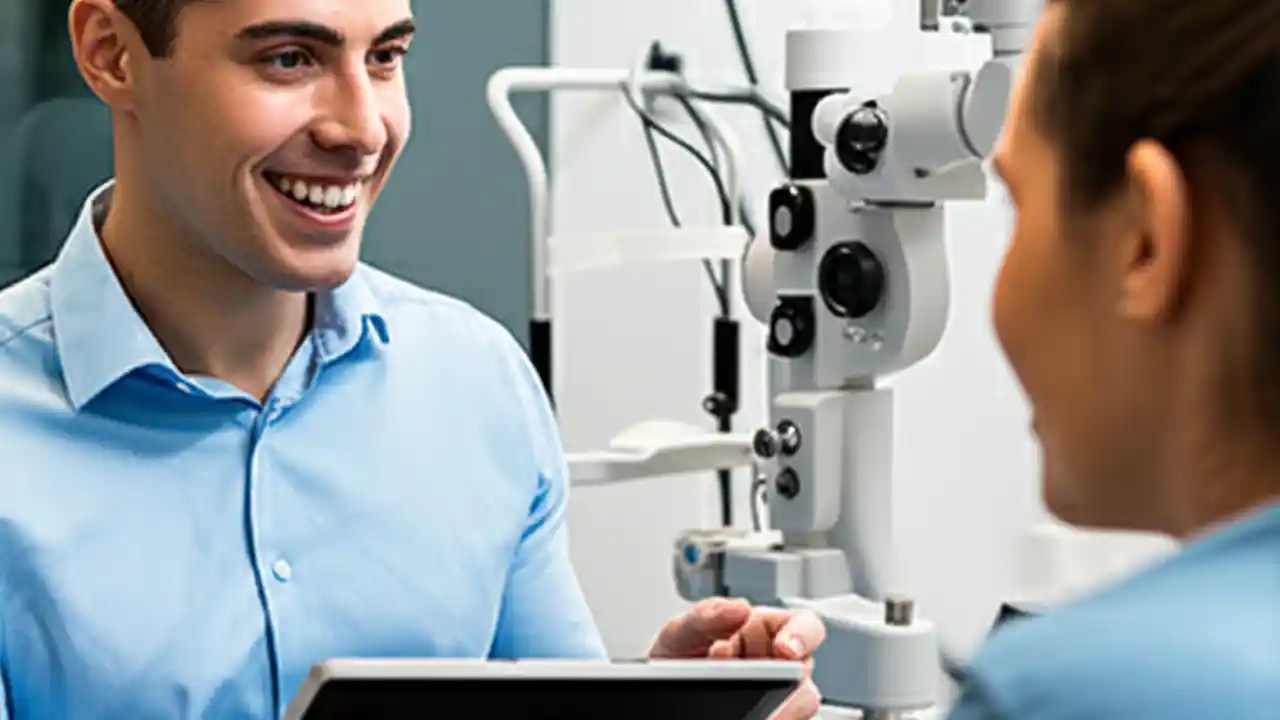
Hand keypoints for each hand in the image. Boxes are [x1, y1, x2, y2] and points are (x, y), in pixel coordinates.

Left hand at [649, 598, 826, 719]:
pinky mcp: (775, 715)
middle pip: (805, 671)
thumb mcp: (683, 631)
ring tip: (740, 705)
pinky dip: (767, 717)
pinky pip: (783, 719)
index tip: (786, 649)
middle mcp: (778, 662)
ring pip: (799, 704)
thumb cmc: (680, 655)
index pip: (805, 625)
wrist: (662, 693)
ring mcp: (780, 695)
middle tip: (755, 688)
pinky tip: (740, 715)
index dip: (803, 635)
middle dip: (783, 681)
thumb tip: (740, 607)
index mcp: (766, 629)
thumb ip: (707, 615)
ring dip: (774, 706)